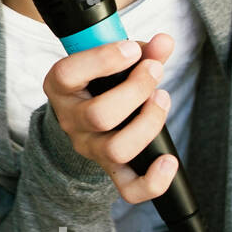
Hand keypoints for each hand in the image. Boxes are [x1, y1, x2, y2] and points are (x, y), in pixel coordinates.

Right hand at [43, 34, 177, 203]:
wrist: (86, 115)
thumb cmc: (98, 81)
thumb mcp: (109, 59)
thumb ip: (138, 49)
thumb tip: (164, 42)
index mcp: (62, 87)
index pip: (68, 74)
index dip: (103, 60)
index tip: (132, 50)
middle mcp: (71, 120)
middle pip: (99, 115)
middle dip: (135, 90)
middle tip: (154, 70)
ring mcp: (90, 147)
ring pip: (116, 148)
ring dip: (148, 122)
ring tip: (161, 98)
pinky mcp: (112, 168)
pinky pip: (129, 189)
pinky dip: (153, 180)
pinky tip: (169, 160)